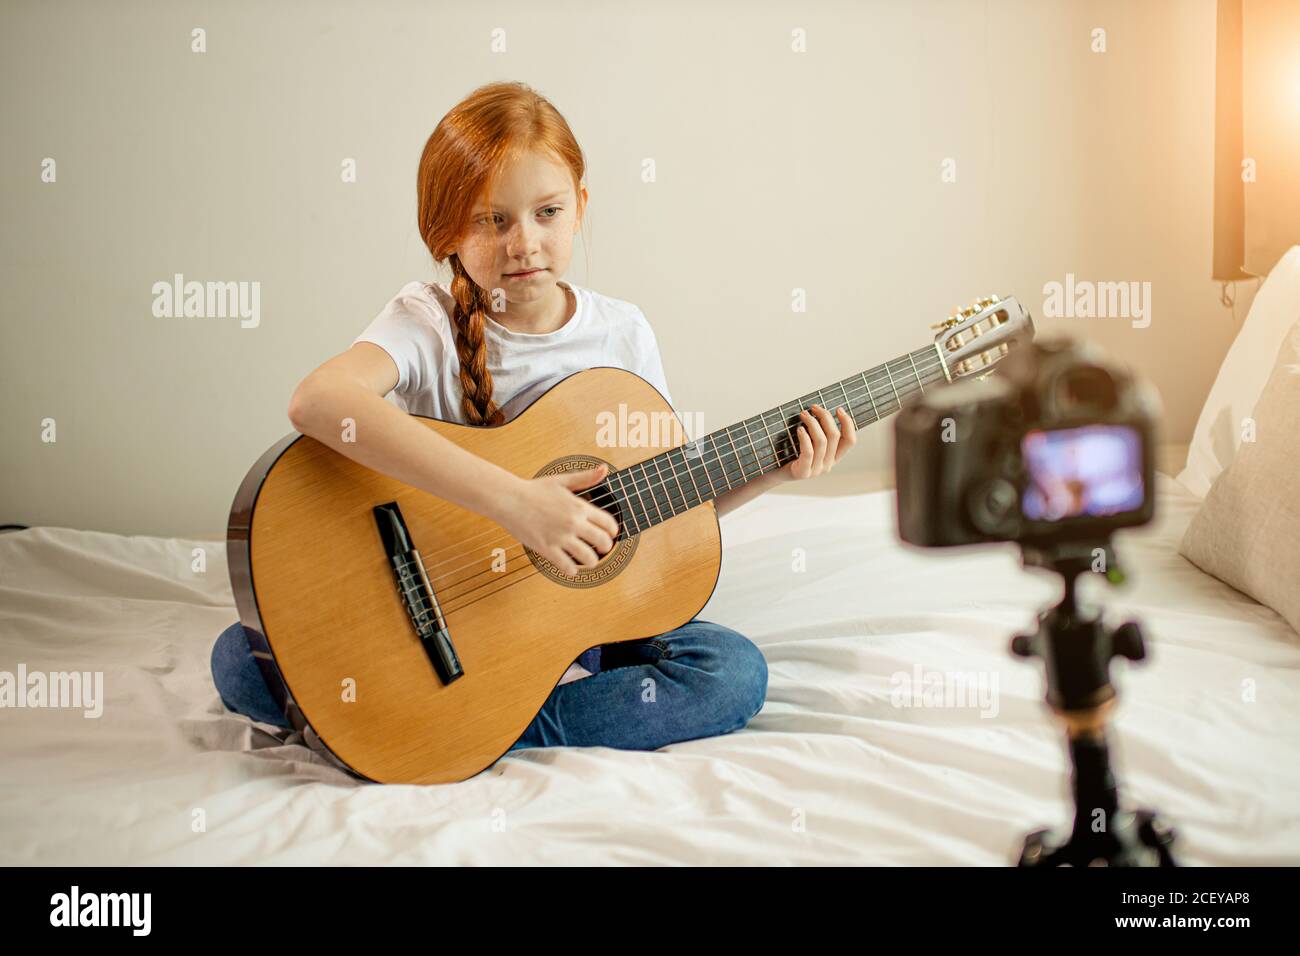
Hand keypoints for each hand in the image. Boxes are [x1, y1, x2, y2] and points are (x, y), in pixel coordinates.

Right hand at [496, 464, 619, 575]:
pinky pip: (567, 566)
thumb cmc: (534, 489)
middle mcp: (573, 522)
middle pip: (603, 542)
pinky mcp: (547, 548)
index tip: (610, 535)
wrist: (509, 499)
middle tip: (602, 550)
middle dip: (606, 547)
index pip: (608, 523)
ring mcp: (560, 537)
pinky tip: (570, 567)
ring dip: (592, 562)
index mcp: (579, 506)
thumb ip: (585, 478)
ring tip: (589, 561)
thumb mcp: (562, 480)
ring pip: (588, 558)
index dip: (613, 531)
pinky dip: (572, 570)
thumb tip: (604, 468)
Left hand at [774, 403, 856, 481]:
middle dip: (825, 417)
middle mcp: (828, 465)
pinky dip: (805, 438)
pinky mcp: (803, 472)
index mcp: (834, 457)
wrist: (777, 473)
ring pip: (822, 441)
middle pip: (834, 436)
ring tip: (803, 414)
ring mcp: (816, 470)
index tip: (838, 409)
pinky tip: (800, 429)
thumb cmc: (791, 455)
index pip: (850, 441)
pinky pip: (808, 452)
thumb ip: (818, 432)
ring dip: (813, 423)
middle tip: (813, 408)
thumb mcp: (810, 443)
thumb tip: (820, 410)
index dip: (848, 424)